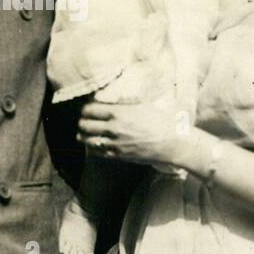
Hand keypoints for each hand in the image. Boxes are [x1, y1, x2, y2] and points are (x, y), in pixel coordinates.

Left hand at [77, 100, 193, 168]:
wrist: (171, 143)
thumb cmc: (159, 121)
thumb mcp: (141, 105)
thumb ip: (121, 102)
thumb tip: (106, 97)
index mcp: (118, 113)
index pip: (88, 109)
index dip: (85, 109)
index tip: (87, 108)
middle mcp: (113, 128)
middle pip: (83, 124)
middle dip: (82, 121)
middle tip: (85, 120)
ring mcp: (114, 143)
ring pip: (86, 139)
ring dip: (84, 134)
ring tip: (87, 132)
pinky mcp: (118, 155)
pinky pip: (96, 151)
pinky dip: (92, 146)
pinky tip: (96, 142)